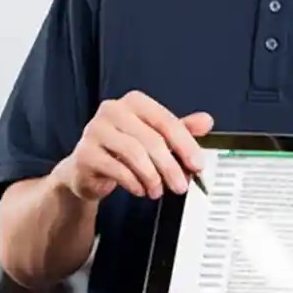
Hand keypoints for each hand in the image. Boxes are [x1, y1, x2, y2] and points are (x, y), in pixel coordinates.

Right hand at [53, 90, 211, 200]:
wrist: (87, 168)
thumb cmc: (123, 149)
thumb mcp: (155, 137)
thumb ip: (180, 129)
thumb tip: (206, 121)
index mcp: (134, 102)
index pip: (165, 120)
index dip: (185, 144)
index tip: (197, 165)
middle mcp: (113, 110)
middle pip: (151, 139)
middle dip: (170, 166)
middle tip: (181, 185)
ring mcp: (95, 130)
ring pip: (134, 153)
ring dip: (152, 177)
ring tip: (158, 190)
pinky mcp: (85, 153)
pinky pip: (115, 168)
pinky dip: (133, 182)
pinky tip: (140, 189)